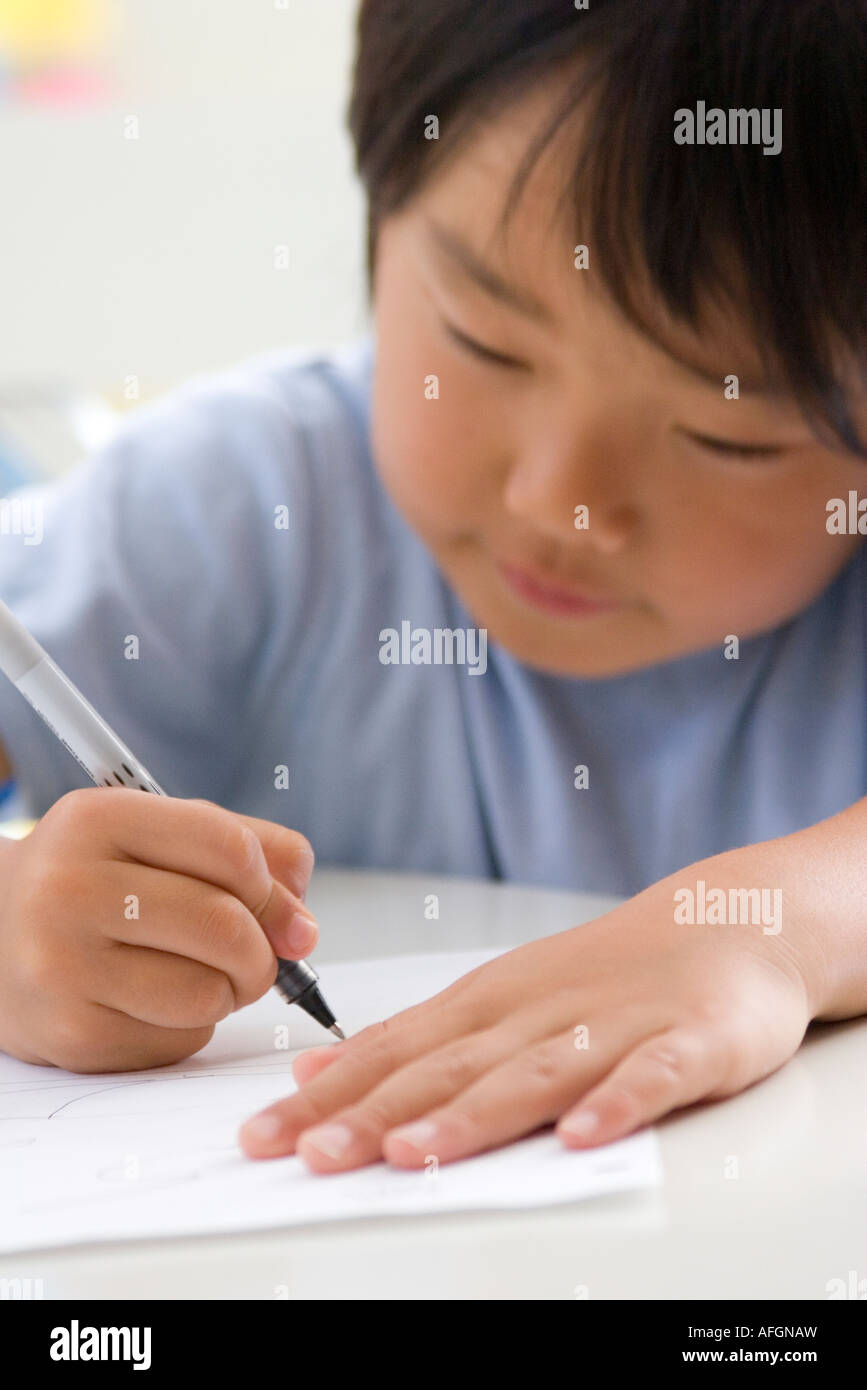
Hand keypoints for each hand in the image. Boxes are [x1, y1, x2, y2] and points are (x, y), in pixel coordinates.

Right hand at [0, 789, 316, 1070]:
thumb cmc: (98, 882)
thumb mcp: (158, 837)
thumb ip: (249, 853)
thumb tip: (303, 927)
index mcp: (97, 820)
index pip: (229, 849)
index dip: (271, 886)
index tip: (275, 906)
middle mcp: (69, 888)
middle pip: (226, 927)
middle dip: (264, 951)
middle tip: (257, 957)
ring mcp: (62, 966)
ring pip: (210, 992)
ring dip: (229, 992)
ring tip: (201, 975)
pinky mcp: (71, 1034)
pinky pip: (180, 1038)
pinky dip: (191, 1024)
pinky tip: (154, 1001)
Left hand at [239, 849, 820, 1171]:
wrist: (727, 920)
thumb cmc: (604, 972)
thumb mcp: (499, 996)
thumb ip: (415, 1041)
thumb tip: (316, 1075)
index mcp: (488, 1004)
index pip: (394, 1053)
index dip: (329, 1096)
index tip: (264, 1134)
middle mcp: (537, 1013)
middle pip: (448, 1069)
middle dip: (374, 1114)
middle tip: (310, 1154)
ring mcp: (614, 1026)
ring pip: (535, 1074)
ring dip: (471, 1115)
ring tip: (412, 1154)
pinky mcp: (690, 1042)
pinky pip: (651, 1077)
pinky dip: (616, 1102)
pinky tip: (582, 1136)